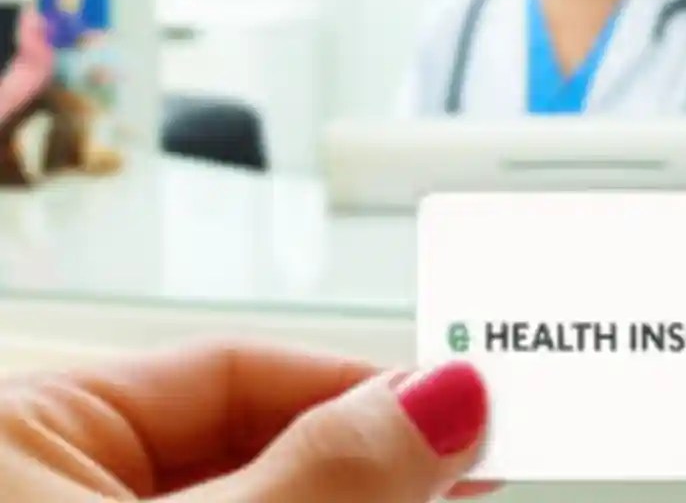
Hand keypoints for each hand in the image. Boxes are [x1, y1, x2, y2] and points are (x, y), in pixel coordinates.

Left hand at [0, 343, 496, 501]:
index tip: (461, 405)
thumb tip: (446, 400)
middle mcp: (54, 483)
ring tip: (445, 492)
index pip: (235, 369)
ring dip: (362, 496)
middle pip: (256, 440)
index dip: (362, 384)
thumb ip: (322, 472)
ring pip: (264, 499)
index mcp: (28, 431)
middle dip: (370, 454)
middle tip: (469, 461)